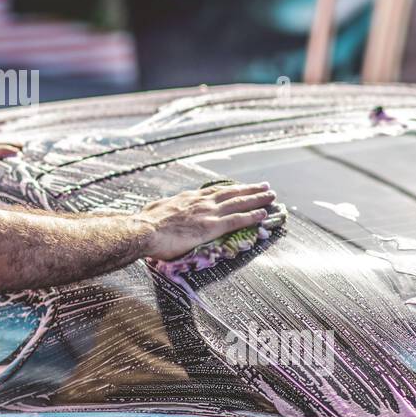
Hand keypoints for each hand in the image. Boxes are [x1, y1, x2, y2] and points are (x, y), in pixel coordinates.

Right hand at [139, 182, 276, 260]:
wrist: (144, 230)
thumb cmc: (146, 224)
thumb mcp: (156, 209)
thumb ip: (165, 209)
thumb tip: (161, 209)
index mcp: (188, 198)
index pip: (215, 192)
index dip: (230, 189)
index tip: (241, 187)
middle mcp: (202, 202)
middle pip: (231, 193)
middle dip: (250, 190)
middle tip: (265, 186)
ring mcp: (208, 213)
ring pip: (239, 203)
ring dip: (257, 199)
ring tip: (271, 196)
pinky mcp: (211, 226)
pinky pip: (237, 220)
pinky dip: (252, 216)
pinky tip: (263, 214)